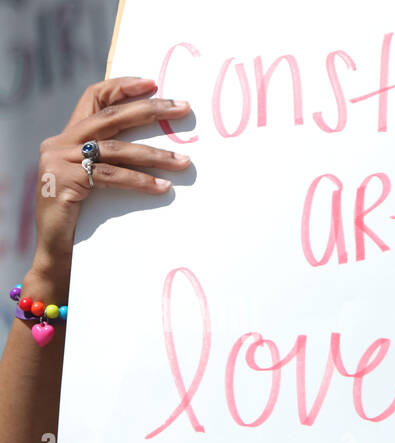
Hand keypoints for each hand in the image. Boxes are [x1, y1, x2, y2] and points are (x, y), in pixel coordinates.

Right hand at [30, 77, 191, 275]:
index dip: (123, 87)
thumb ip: (110, 161)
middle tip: (182, 108)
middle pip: (110, 116)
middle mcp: (59, 143)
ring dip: (155, 154)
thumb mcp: (94, 182)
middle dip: (149, 110)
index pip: (94, 97)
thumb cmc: (82, 219)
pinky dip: (140, 181)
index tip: (153, 83)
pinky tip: (163, 187)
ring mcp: (59, 161)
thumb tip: (155, 151)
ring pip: (116, 148)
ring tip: (185, 161)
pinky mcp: (65, 181)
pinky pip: (111, 176)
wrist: (55, 252)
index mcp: (66, 137)